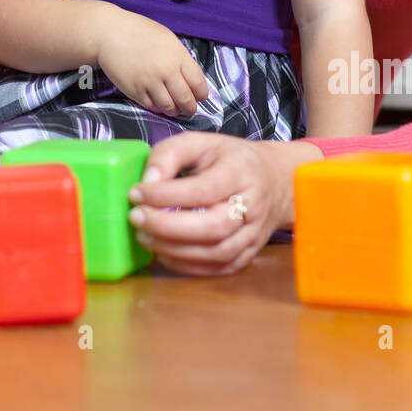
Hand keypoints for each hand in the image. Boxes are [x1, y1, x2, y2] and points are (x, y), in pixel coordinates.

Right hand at [94, 12, 209, 117]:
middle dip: (190, 108)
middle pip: (186, 100)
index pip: (198, 84)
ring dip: (175, 111)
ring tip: (175, 109)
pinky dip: (158, 109)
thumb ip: (180, 58)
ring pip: (169, 107)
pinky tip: (159, 104)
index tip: (200, 97)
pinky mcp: (135, 91)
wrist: (109, 33)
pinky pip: (152, 107)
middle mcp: (166, 71)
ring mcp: (150, 82)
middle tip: (189, 109)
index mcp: (177, 56)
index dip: (202, 94)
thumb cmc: (139, 32)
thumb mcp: (167, 39)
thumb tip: (190, 79)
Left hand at [126, 132, 323, 275]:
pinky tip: (163, 252)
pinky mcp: (249, 254)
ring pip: (215, 252)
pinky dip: (187, 265)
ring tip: (144, 236)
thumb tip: (147, 181)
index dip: (166, 195)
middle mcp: (252, 206)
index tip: (136, 193)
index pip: (203, 189)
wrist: (275, 180)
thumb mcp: (201, 142)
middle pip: (212, 227)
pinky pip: (218, 268)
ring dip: (174, 249)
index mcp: (241, 171)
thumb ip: (170, 154)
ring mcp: (254, 234)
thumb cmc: (230, 159)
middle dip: (168, 227)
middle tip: (136, 219)